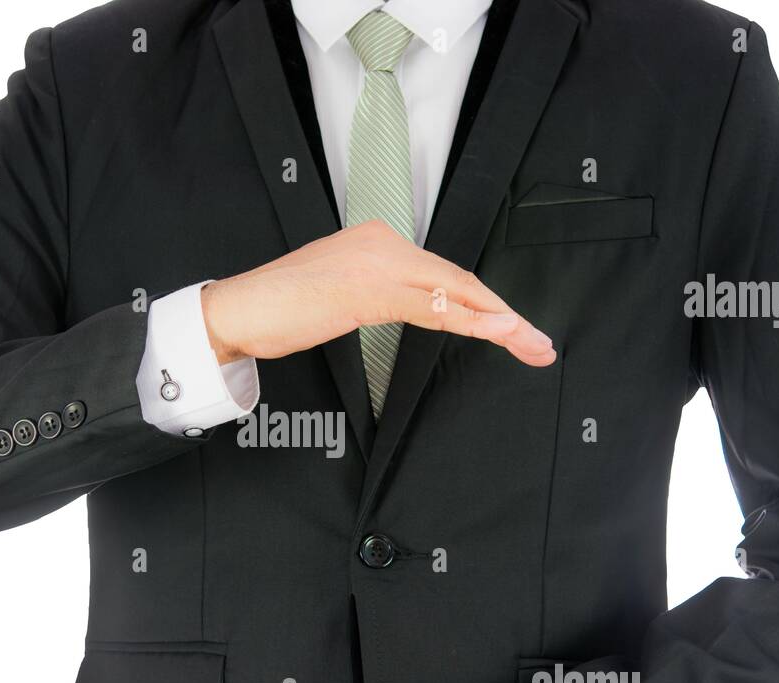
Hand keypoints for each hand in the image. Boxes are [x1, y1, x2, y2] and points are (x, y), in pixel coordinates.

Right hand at [201, 219, 555, 366]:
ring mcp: (376, 263)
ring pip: (452, 292)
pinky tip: (494, 333)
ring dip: (497, 322)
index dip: (485, 305)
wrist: (239, 310)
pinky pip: (427, 307)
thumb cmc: (282, 309)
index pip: (445, 277)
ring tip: (530, 343)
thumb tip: (418, 311)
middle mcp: (383, 243)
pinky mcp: (366, 288)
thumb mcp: (343, 299)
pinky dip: (466, 321)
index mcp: (379, 242)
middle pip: (458, 281)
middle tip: (539, 343)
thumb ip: (383, 298)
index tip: (515, 331)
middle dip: (504, 315)